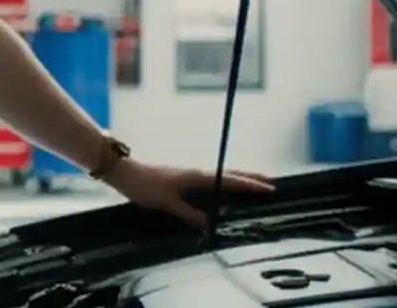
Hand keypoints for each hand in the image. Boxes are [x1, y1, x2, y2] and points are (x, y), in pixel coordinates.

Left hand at [103, 158, 273, 226]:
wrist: (126, 173)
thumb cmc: (146, 187)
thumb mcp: (167, 203)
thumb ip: (188, 213)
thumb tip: (208, 224)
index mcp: (197, 177)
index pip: (229, 180)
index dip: (250, 184)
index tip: (270, 187)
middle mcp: (197, 173)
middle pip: (229, 174)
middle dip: (250, 178)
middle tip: (270, 182)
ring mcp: (190, 175)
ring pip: (220, 176)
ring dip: (238, 180)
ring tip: (254, 185)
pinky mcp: (183, 179)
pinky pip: (211, 181)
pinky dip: (223, 184)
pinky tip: (223, 192)